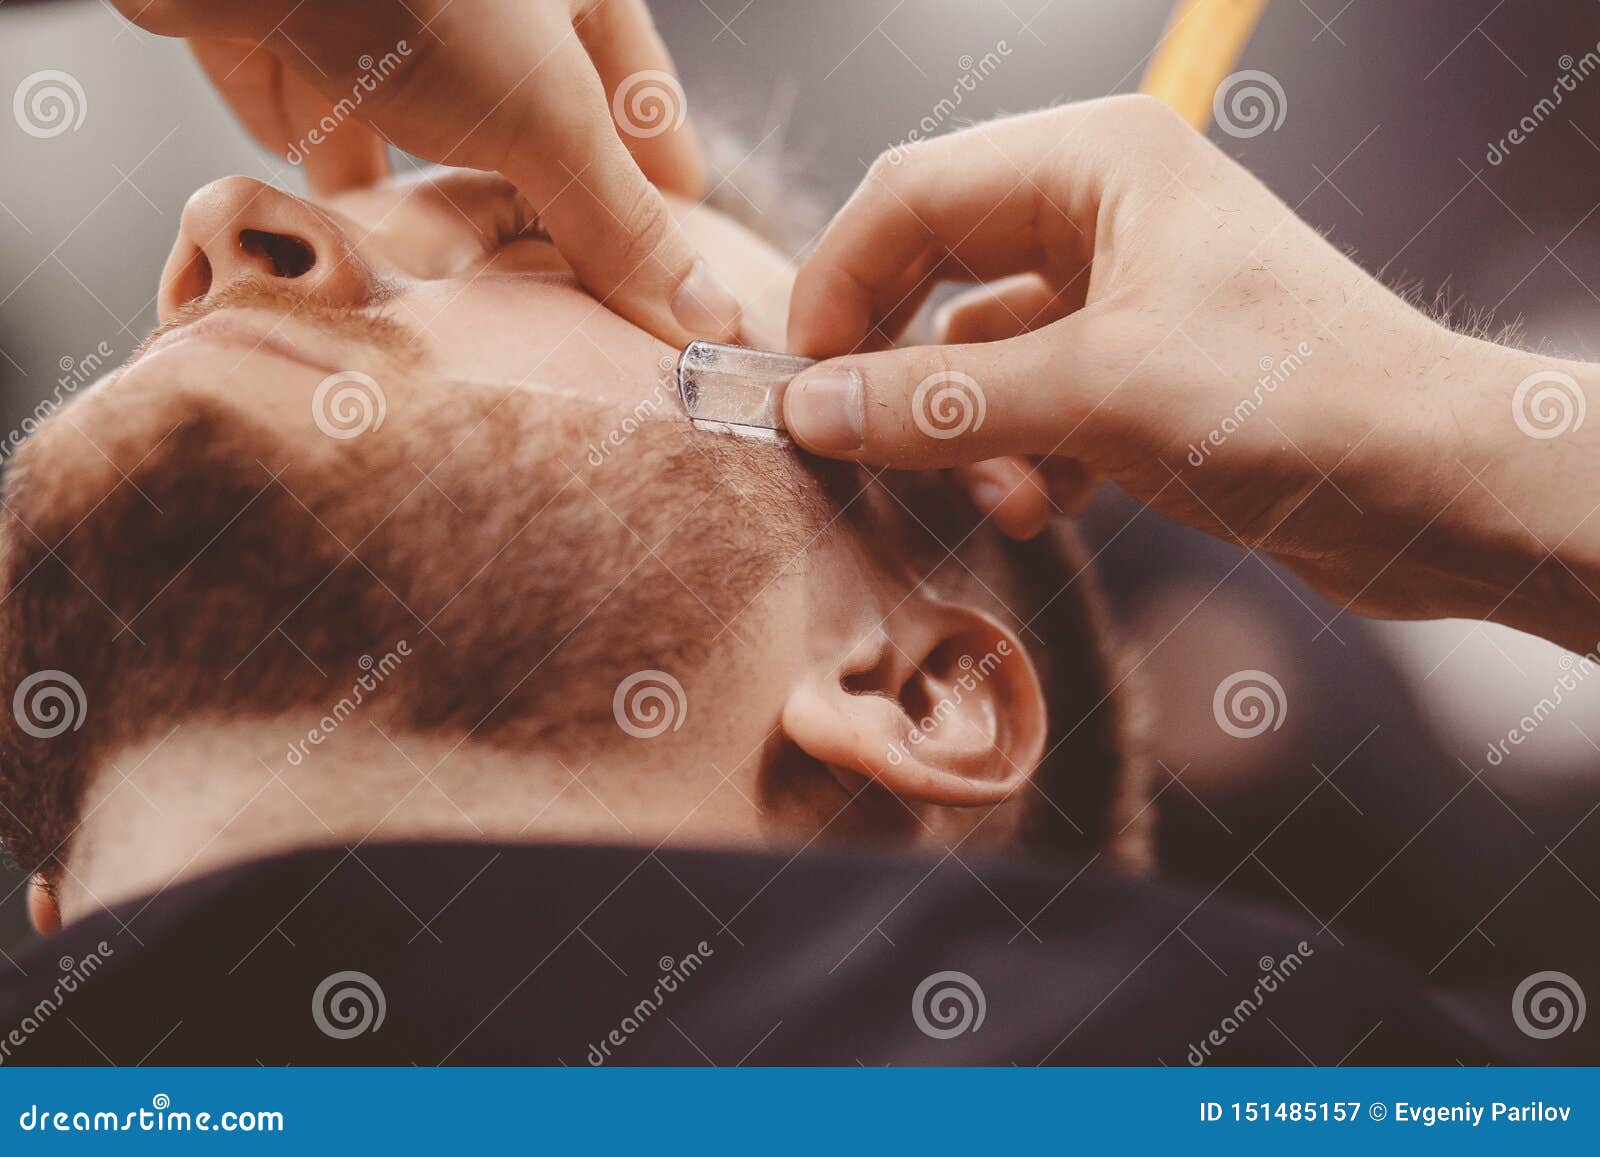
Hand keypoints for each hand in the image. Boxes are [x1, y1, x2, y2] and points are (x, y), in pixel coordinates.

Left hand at [116, 0, 739, 345]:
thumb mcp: (548, 114)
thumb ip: (618, 222)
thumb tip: (699, 316)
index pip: (643, 104)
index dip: (661, 196)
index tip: (666, 284)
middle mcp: (485, 2)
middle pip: (535, 130)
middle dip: (541, 218)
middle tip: (564, 312)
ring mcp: (383, 13)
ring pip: (432, 135)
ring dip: (439, 215)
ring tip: (464, 304)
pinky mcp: (287, 34)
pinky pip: (331, 128)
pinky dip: (345, 191)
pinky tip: (358, 252)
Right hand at [782, 95, 1599, 650]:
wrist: (1437, 490)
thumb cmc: (1294, 402)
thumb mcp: (1094, 395)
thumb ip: (939, 398)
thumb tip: (809, 408)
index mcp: (1095, 162)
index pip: (909, 197)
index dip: (836, 287)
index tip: (796, 384)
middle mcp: (1103, 211)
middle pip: (935, 274)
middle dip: (904, 370)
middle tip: (862, 445)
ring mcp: (1124, 293)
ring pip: (980, 353)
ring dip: (972, 434)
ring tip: (1006, 495)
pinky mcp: (1140, 372)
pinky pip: (1031, 405)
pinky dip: (1022, 459)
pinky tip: (1050, 506)